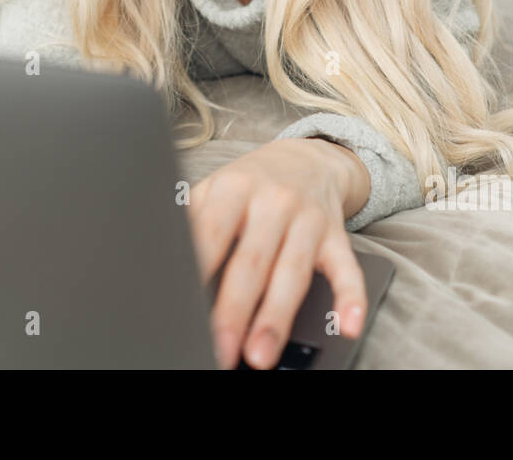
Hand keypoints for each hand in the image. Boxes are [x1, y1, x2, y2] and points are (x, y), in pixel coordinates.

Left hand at [186, 137, 369, 368]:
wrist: (307, 158)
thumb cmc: (249, 184)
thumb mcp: (215, 189)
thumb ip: (191, 221)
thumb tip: (161, 261)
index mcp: (234, 188)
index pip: (212, 234)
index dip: (198, 272)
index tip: (182, 308)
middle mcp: (273, 201)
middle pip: (251, 261)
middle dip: (234, 310)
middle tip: (219, 350)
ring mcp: (309, 218)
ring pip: (293, 273)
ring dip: (276, 317)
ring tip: (260, 354)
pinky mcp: (337, 236)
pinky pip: (346, 270)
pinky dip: (350, 299)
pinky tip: (347, 326)